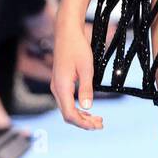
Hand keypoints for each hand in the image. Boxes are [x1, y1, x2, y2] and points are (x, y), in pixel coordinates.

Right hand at [51, 15, 102, 129]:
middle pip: (67, 114)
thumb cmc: (77, 47)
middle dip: (83, 122)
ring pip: (66, 108)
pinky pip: (66, 101)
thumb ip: (86, 88)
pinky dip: (77, 107)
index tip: (97, 125)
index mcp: (62, 86)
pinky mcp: (59, 81)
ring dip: (81, 116)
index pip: (70, 114)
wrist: (67, 31)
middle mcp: (56, 88)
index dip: (83, 123)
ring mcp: (57, 85)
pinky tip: (87, 108)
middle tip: (100, 124)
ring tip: (96, 118)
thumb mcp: (86, 68)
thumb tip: (88, 107)